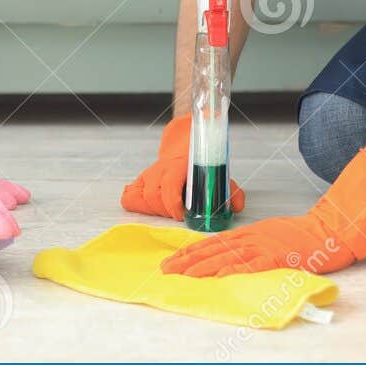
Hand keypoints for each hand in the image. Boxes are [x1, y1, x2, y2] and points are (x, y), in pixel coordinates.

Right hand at [120, 114, 244, 219]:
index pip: (168, 185)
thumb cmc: (201, 167)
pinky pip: (129, 197)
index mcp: (179, 166)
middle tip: (177, 215)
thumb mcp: (219, 175)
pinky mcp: (139, 181)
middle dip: (164, 210)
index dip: (172, 204)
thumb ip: (230, 191)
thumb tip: (236, 207)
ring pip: (141, 197)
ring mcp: (147, 175)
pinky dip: (137, 205)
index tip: (181, 215)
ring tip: (167, 212)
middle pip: (152, 194)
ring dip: (153, 210)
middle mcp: (159, 169)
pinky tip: (151, 208)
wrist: (183, 148)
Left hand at [161, 149, 365, 276]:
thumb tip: (228, 254)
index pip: (212, 242)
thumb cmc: (301, 236)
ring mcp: (263, 246)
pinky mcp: (277, 257)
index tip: (172, 259)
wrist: (329, 231)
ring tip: (182, 275)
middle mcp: (251, 238)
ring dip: (202, 266)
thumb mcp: (270, 234)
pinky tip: (217, 275)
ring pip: (225, 257)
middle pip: (212, 249)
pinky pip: (251, 264)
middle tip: (165, 269)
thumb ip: (250, 243)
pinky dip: (232, 269)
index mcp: (248, 233)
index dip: (190, 251)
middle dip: (187, 260)